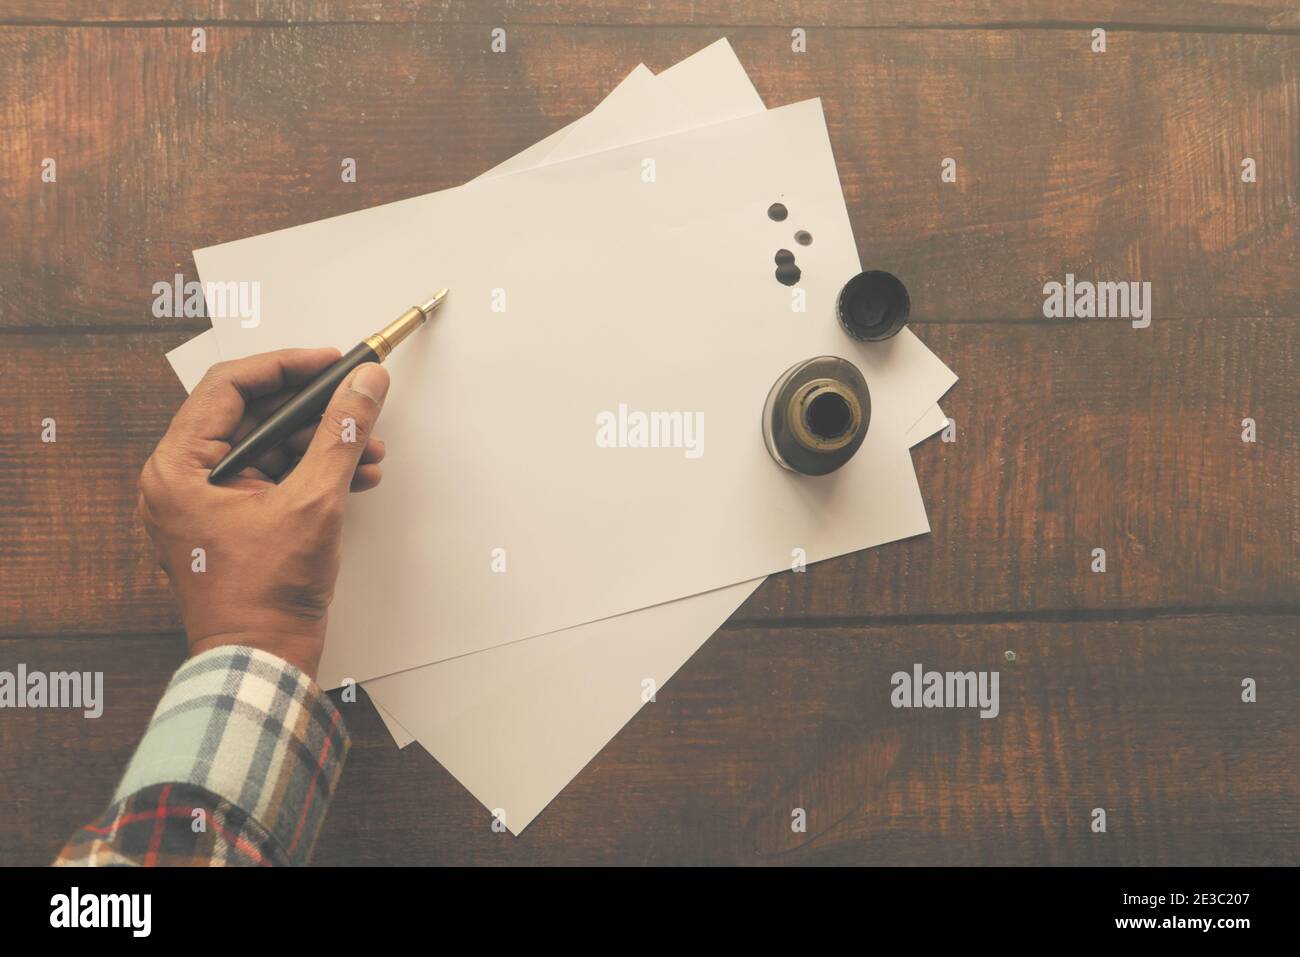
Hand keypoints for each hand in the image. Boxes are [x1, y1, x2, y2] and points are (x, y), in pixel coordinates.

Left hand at [137, 348, 389, 678]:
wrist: (263, 662)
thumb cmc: (264, 597)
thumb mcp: (313, 502)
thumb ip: (341, 434)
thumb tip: (364, 386)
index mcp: (177, 468)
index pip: (229, 386)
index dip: (287, 367)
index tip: (331, 362)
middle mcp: (183, 481)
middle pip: (253, 415)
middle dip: (315, 412)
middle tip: (357, 401)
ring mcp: (206, 504)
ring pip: (270, 447)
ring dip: (323, 444)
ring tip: (369, 449)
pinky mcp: (233, 524)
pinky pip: (274, 478)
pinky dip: (315, 472)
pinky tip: (357, 476)